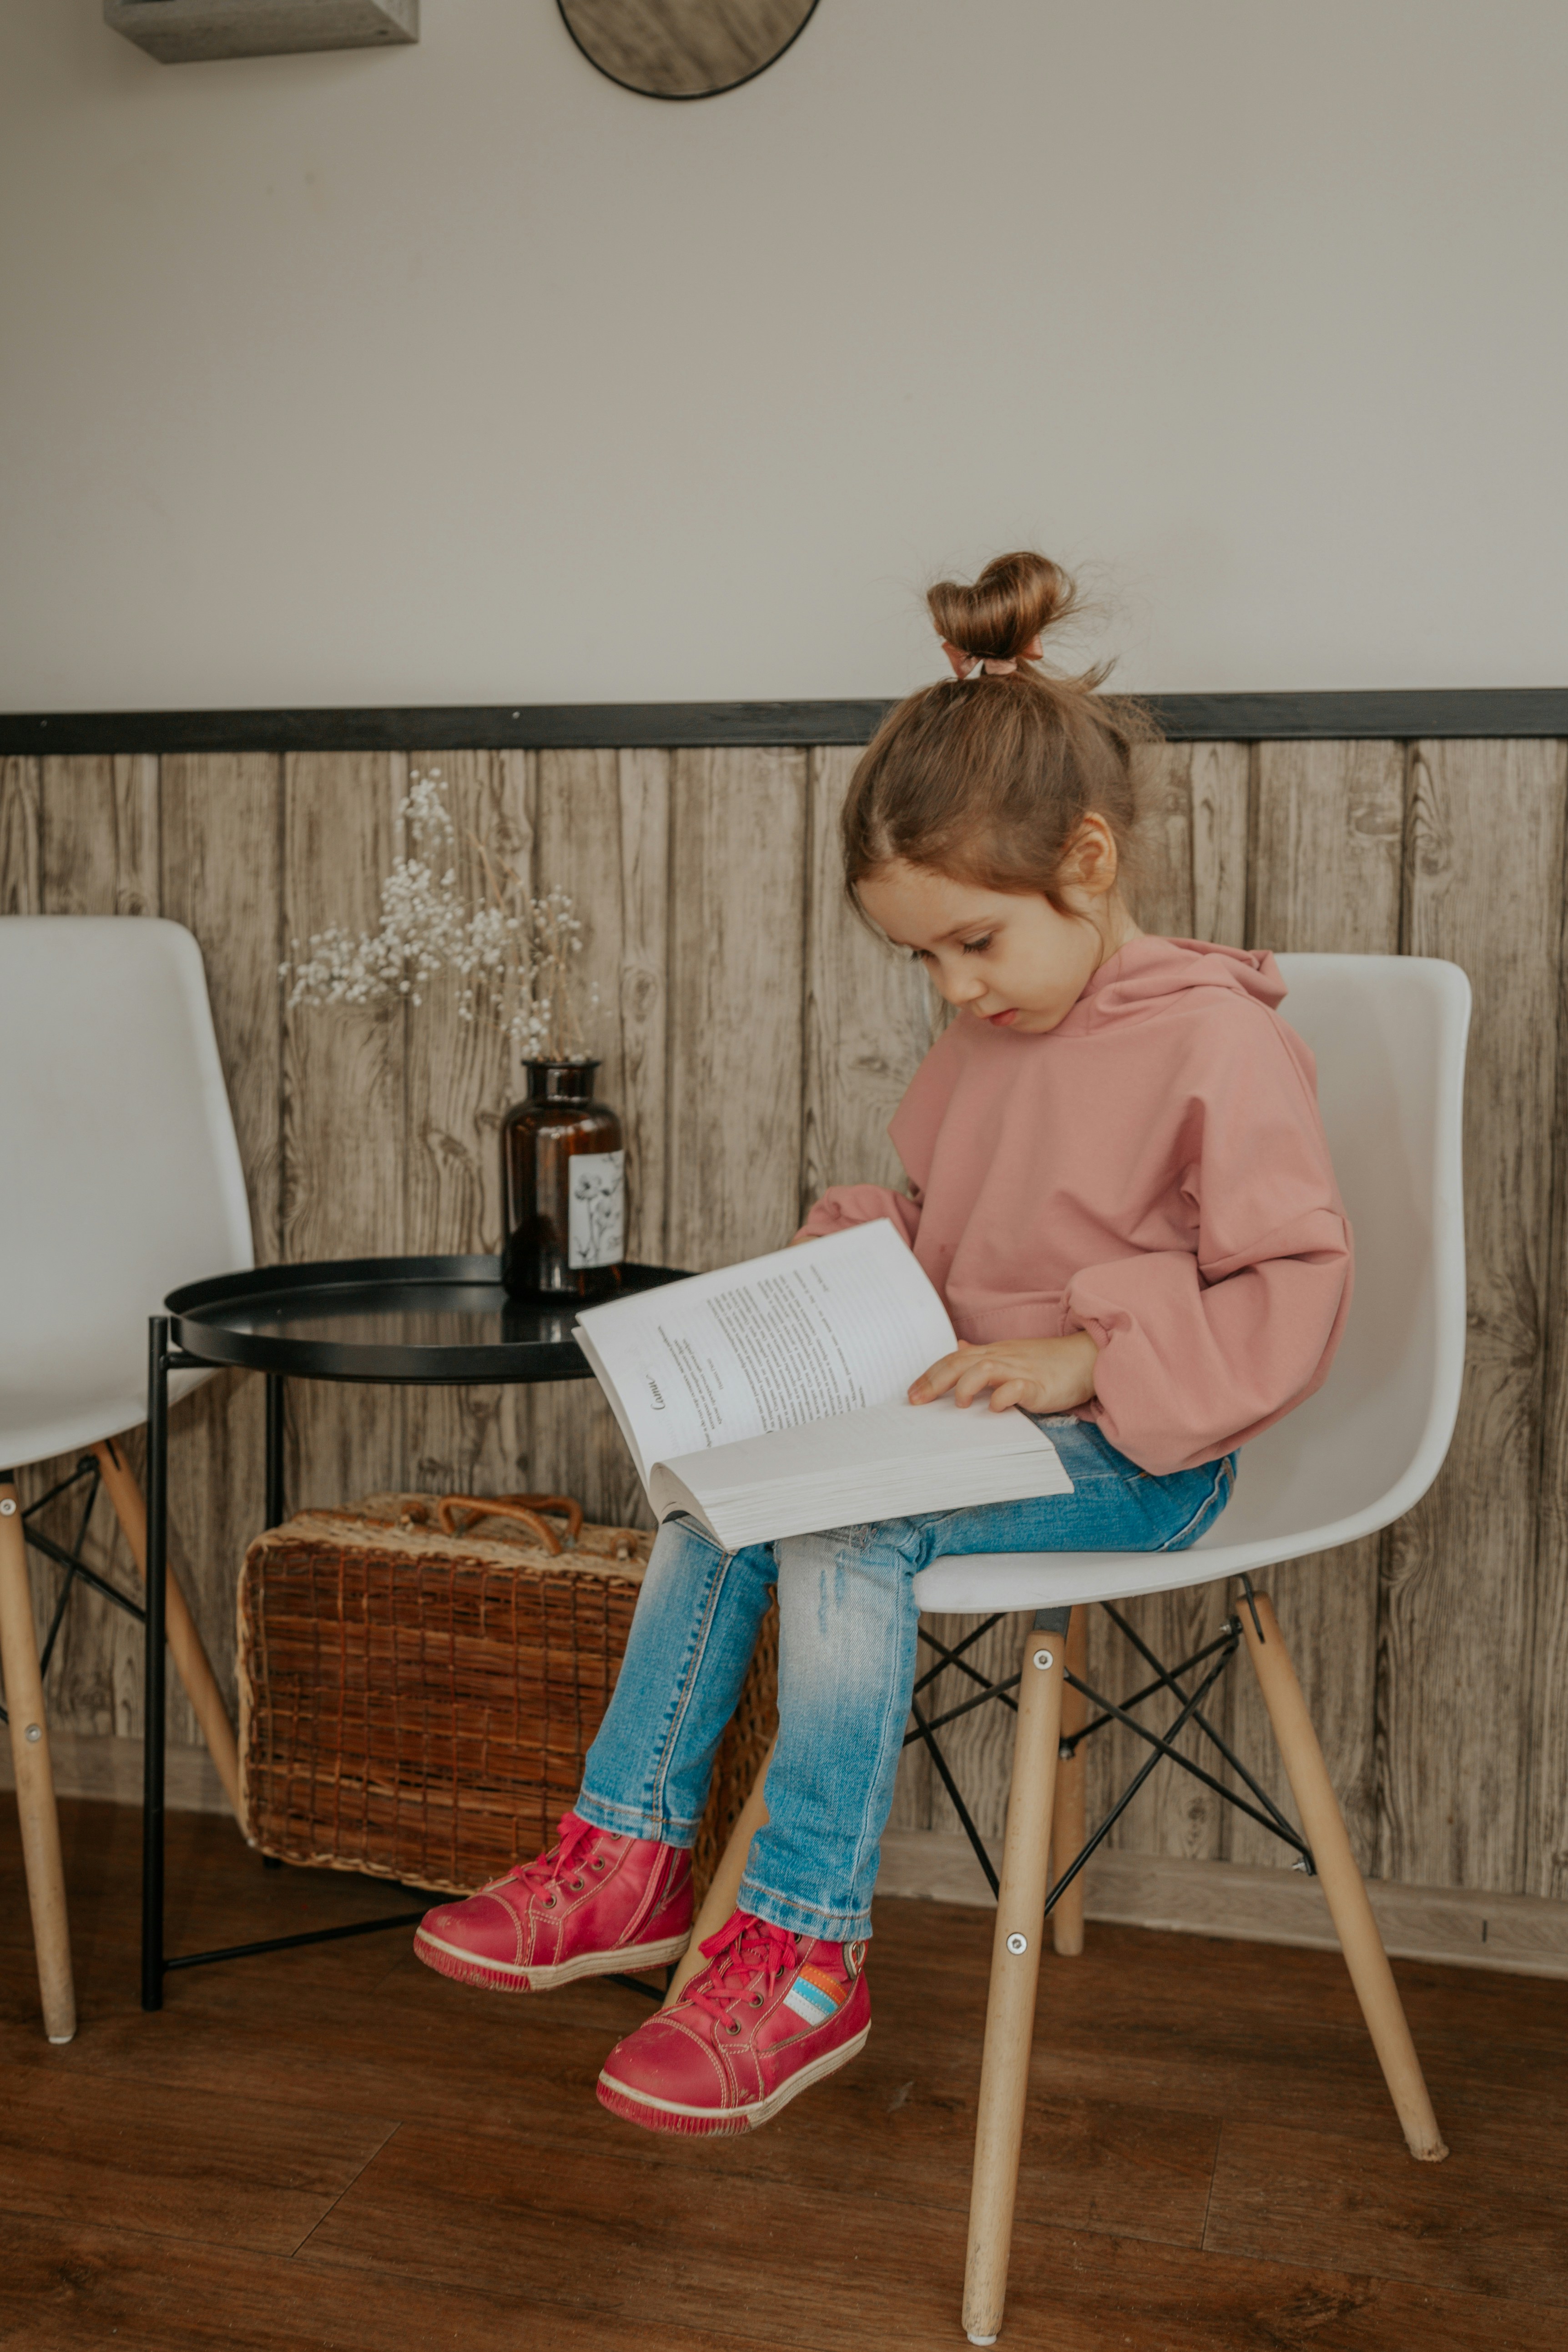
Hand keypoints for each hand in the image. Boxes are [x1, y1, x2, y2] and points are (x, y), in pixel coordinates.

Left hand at [909, 1332, 1099, 1415]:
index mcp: (994, 1352)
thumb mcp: (1011, 1355)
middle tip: (915, 1401)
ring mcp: (1020, 1370)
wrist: (1087, 1358)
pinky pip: (1016, 1388)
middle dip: (934, 1381)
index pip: (954, 1359)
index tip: (910, 1393)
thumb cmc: (1048, 1362)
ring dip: (964, 1386)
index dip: (930, 1374)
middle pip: (960, 1362)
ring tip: (956, 1404)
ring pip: (983, 1370)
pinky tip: (994, 1408)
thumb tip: (958, 1346)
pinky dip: (1001, 1397)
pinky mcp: (1039, 1385)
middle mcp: (1002, 1357)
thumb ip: (984, 1355)